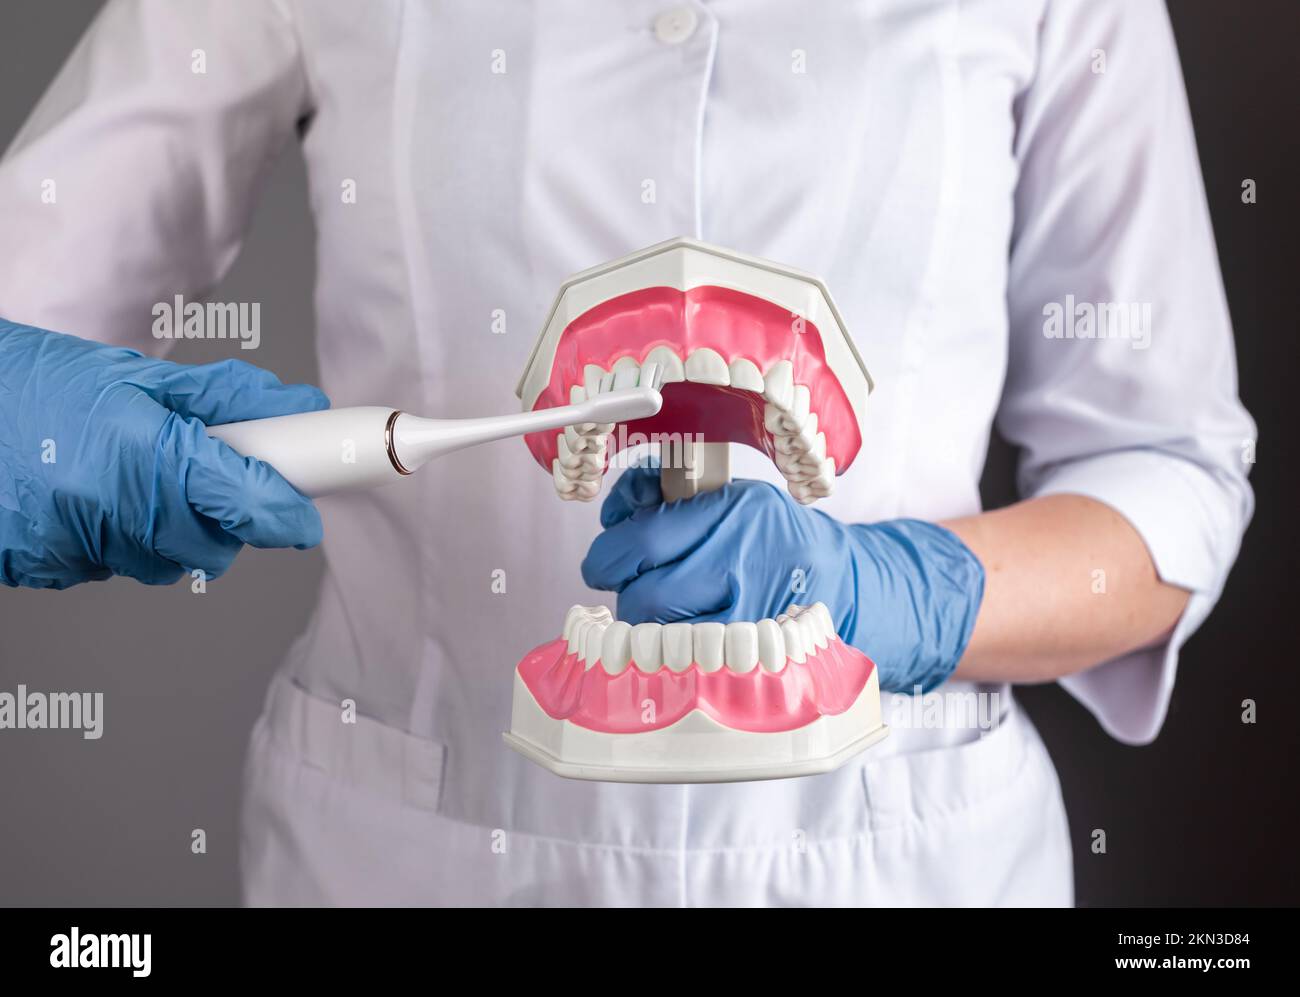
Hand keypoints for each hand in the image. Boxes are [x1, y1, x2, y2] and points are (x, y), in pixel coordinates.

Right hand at [0, 319, 328, 587]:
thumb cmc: (37, 380)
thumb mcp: (137, 377)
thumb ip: (227, 399)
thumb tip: (302, 410)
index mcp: (143, 449)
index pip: (246, 501)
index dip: (287, 511)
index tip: (304, 517)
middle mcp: (109, 505)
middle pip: (213, 549)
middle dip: (221, 521)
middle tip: (197, 479)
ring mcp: (71, 544)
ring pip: (163, 565)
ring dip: (166, 533)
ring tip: (124, 478)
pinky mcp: (40, 568)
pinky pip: (109, 569)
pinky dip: (114, 542)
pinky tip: (84, 499)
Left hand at [581, 466, 984, 691]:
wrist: (846, 578)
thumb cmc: (775, 535)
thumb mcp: (732, 495)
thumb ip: (668, 498)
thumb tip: (615, 515)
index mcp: (729, 513)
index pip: (640, 542)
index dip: (606, 556)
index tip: (604, 561)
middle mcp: (739, 564)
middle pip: (643, 598)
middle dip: (624, 594)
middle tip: (633, 588)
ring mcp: (748, 616)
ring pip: (660, 638)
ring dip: (645, 628)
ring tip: (662, 612)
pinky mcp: (754, 655)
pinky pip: (686, 663)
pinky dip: (671, 654)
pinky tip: (681, 638)